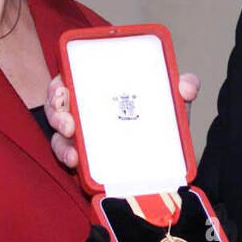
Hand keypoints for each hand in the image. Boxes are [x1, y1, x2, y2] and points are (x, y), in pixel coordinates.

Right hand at [45, 70, 199, 169]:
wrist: (168, 162)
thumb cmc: (161, 121)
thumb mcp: (171, 100)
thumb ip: (184, 86)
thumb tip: (186, 87)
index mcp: (98, 88)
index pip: (69, 78)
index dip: (59, 84)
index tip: (64, 90)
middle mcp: (85, 109)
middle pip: (57, 104)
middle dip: (56, 111)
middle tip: (68, 121)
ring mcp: (82, 135)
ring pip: (58, 132)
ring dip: (60, 139)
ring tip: (72, 146)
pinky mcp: (84, 158)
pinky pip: (68, 156)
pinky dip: (68, 158)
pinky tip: (76, 162)